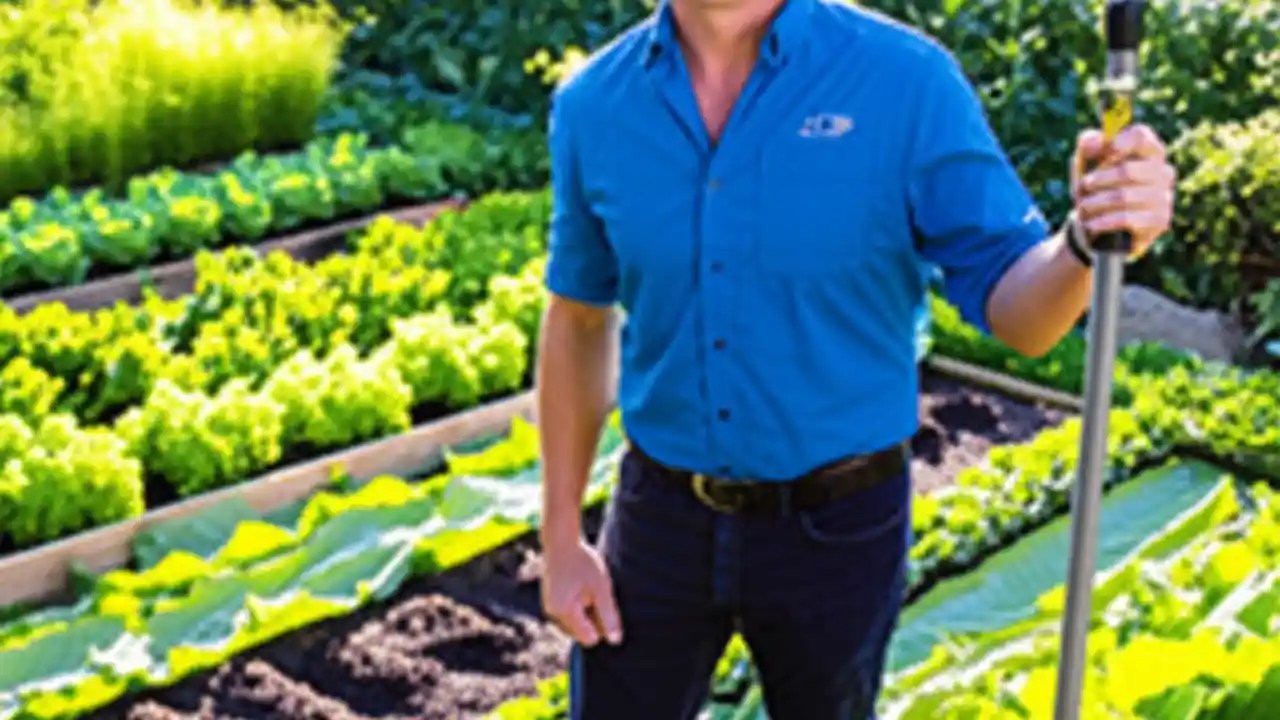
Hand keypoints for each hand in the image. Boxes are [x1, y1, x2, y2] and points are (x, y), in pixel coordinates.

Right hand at [541, 536, 622, 646]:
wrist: (561, 541)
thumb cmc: (583, 562)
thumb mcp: (601, 588)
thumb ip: (608, 615)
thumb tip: (615, 641)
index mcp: (565, 612)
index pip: (588, 638)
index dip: (601, 627)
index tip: (604, 604)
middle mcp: (553, 614)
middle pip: (580, 633)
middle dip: (592, 620)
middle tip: (596, 594)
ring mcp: (549, 607)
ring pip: (574, 624)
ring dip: (585, 613)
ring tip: (588, 589)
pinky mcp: (549, 601)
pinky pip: (567, 614)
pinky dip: (577, 607)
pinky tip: (581, 588)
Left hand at [1070, 123, 1176, 259]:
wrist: (1098, 225)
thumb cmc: (1094, 187)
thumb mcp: (1085, 164)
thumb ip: (1087, 145)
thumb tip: (1097, 141)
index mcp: (1147, 150)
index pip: (1140, 136)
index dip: (1121, 141)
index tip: (1106, 152)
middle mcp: (1162, 171)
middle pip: (1128, 170)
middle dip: (1098, 180)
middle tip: (1084, 186)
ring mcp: (1164, 196)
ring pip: (1123, 196)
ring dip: (1095, 202)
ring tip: (1083, 207)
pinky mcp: (1160, 220)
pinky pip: (1127, 218)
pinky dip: (1103, 221)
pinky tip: (1091, 223)